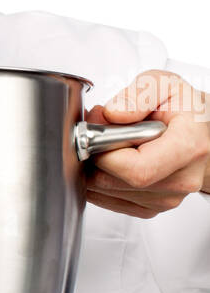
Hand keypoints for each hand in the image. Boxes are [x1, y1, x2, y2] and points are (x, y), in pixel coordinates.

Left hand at [84, 69, 209, 218]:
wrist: (201, 133)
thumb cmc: (186, 110)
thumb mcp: (165, 85)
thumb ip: (138, 94)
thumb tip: (111, 114)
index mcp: (188, 147)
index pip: (136, 169)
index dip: (104, 153)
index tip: (94, 132)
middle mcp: (180, 179)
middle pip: (114, 182)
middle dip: (93, 156)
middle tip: (93, 133)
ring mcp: (166, 199)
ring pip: (106, 192)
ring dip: (93, 168)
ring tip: (106, 143)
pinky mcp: (151, 208)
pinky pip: (109, 201)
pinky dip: (99, 181)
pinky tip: (110, 160)